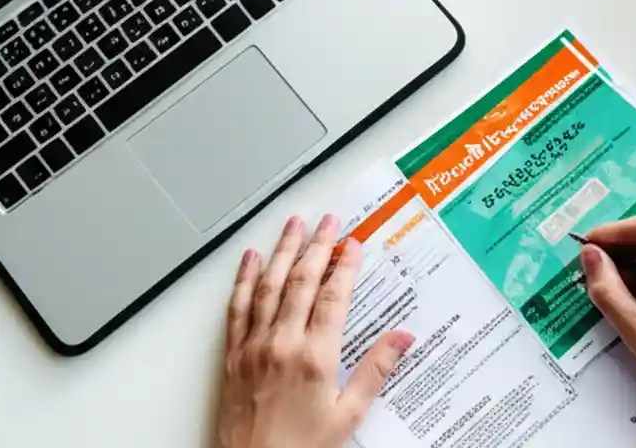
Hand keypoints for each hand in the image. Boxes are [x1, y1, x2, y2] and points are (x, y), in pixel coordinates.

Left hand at [215, 215, 414, 447]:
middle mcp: (282, 344)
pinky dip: (244, 279)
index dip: (346, 266)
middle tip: (328, 221)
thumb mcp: (349, 415)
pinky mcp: (234, 356)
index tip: (354, 244)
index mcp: (315, 357)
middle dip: (317, 246)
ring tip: (293, 225)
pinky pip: (238, 308)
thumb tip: (402, 338)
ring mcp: (254, 347)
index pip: (334, 297)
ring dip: (283, 251)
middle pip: (302, 282)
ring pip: (269, 286)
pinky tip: (251, 260)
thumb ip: (375, 371)